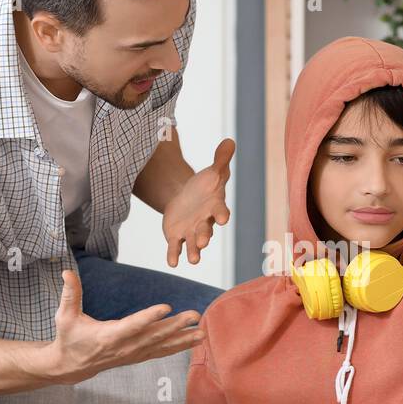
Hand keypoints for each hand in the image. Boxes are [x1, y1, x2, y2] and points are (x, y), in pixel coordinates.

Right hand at [47, 270, 203, 383]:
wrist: (71, 366)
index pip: (132, 325)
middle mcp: (124, 347)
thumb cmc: (69, 338)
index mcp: (108, 336)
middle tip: (194, 316)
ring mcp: (132, 354)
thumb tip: (67, 272)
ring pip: (161, 346)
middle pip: (154, 336)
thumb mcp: (65, 316)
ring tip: (201, 333)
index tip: (166, 307)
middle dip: (176, 326)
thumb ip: (70, 294)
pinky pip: (161, 352)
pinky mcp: (137, 356)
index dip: (149, 317)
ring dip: (183, 339)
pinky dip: (178, 347)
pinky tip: (193, 342)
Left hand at [163, 137, 234, 266]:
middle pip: (206, 230)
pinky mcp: (177, 236)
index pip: (220, 211)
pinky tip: (172, 262)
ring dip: (193, 250)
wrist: (188, 198)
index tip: (223, 218)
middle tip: (203, 242)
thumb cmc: (205, 186)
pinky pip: (176, 247)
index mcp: (214, 206)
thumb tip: (230, 140)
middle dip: (204, 236)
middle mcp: (205, 222)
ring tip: (193, 259)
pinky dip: (174, 254)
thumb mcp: (212, 171)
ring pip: (193, 242)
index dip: (221, 214)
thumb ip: (221, 159)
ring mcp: (191, 231)